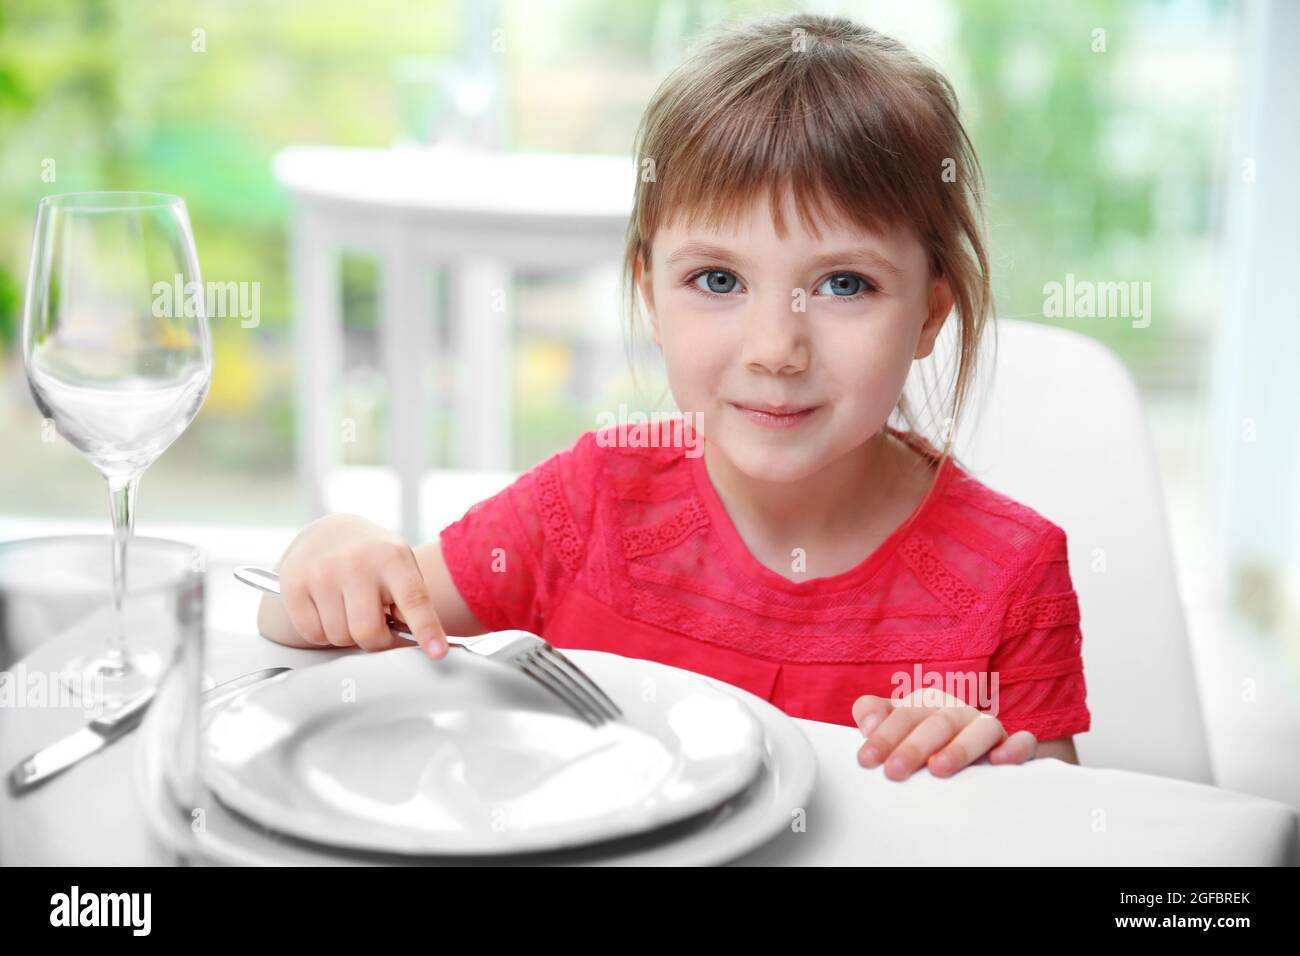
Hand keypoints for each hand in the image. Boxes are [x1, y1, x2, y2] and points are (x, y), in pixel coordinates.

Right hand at [273, 514, 449, 658]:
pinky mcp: (294, 584)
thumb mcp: (400, 567)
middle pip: (368, 633)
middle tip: (375, 622)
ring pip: (339, 637)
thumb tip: (413, 642)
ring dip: (347, 633)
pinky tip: (327, 608)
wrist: (330, 532)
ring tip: (349, 607)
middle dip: (375, 639)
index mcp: (392, 559)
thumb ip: (409, 602)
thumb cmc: (373, 558)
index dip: (426, 630)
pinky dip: (322, 631)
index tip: (438, 652)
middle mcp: (356, 563)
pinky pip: (312, 634)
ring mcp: (322, 573)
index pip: (414, 600)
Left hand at [851, 688, 1037, 779]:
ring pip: (980, 730)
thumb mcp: (896, 724)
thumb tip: (867, 723)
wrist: (971, 750)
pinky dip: (1015, 748)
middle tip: (894, 771)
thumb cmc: (922, 739)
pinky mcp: (1014, 744)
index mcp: (927, 704)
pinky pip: (1022, 742)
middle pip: (937, 723)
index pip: (904, 716)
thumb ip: (873, 713)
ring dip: (959, 748)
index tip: (866, 760)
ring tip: (938, 768)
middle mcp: (958, 712)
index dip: (884, 737)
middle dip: (914, 747)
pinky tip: (999, 762)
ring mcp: (987, 727)